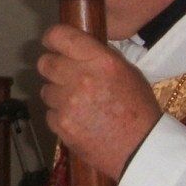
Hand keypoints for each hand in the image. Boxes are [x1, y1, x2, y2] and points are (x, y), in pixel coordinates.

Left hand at [36, 24, 163, 179]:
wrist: (139, 148)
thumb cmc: (138, 109)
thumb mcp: (128, 73)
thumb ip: (101, 57)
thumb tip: (78, 49)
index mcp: (100, 60)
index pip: (60, 37)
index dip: (52, 38)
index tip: (52, 43)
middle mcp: (81, 77)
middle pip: (45, 63)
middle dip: (53, 68)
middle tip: (66, 76)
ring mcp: (68, 102)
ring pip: (46, 90)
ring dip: (57, 94)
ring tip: (78, 104)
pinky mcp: (61, 124)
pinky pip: (50, 113)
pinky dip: (60, 116)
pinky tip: (78, 121)